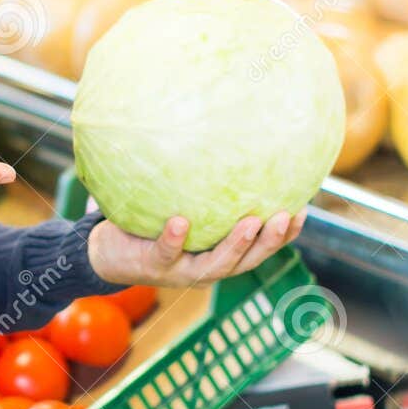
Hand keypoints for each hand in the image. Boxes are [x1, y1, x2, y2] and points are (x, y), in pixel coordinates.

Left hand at [89, 211, 305, 287]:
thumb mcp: (179, 207)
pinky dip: (174, 238)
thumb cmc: (147, 226)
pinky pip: (166, 252)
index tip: (303, 212)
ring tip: (250, 222)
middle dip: (269, 242)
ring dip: (235, 245)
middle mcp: (203, 268)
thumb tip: (220, 138)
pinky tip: (181, 221)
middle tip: (287, 217)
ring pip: (214, 265)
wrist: (104, 254)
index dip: (282, 236)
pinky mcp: (152, 265)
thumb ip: (201, 190)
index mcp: (216, 255)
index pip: (257, 248)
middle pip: (246, 261)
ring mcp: (179, 270)